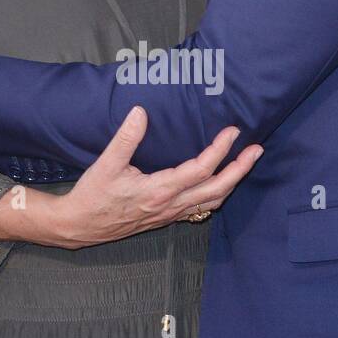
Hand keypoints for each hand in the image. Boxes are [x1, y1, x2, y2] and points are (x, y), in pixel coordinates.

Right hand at [0, 107, 262, 250]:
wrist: (80, 225)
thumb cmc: (93, 195)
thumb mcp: (106, 164)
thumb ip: (126, 138)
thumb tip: (141, 112)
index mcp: (159, 190)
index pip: (201, 169)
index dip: (220, 150)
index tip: (233, 131)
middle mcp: (171, 205)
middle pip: (217, 189)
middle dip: (240, 169)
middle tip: (257, 149)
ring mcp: (170, 214)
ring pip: (212, 202)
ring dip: (232, 182)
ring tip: (246, 163)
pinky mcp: (166, 217)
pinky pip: (201, 208)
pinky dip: (217, 195)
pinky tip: (221, 184)